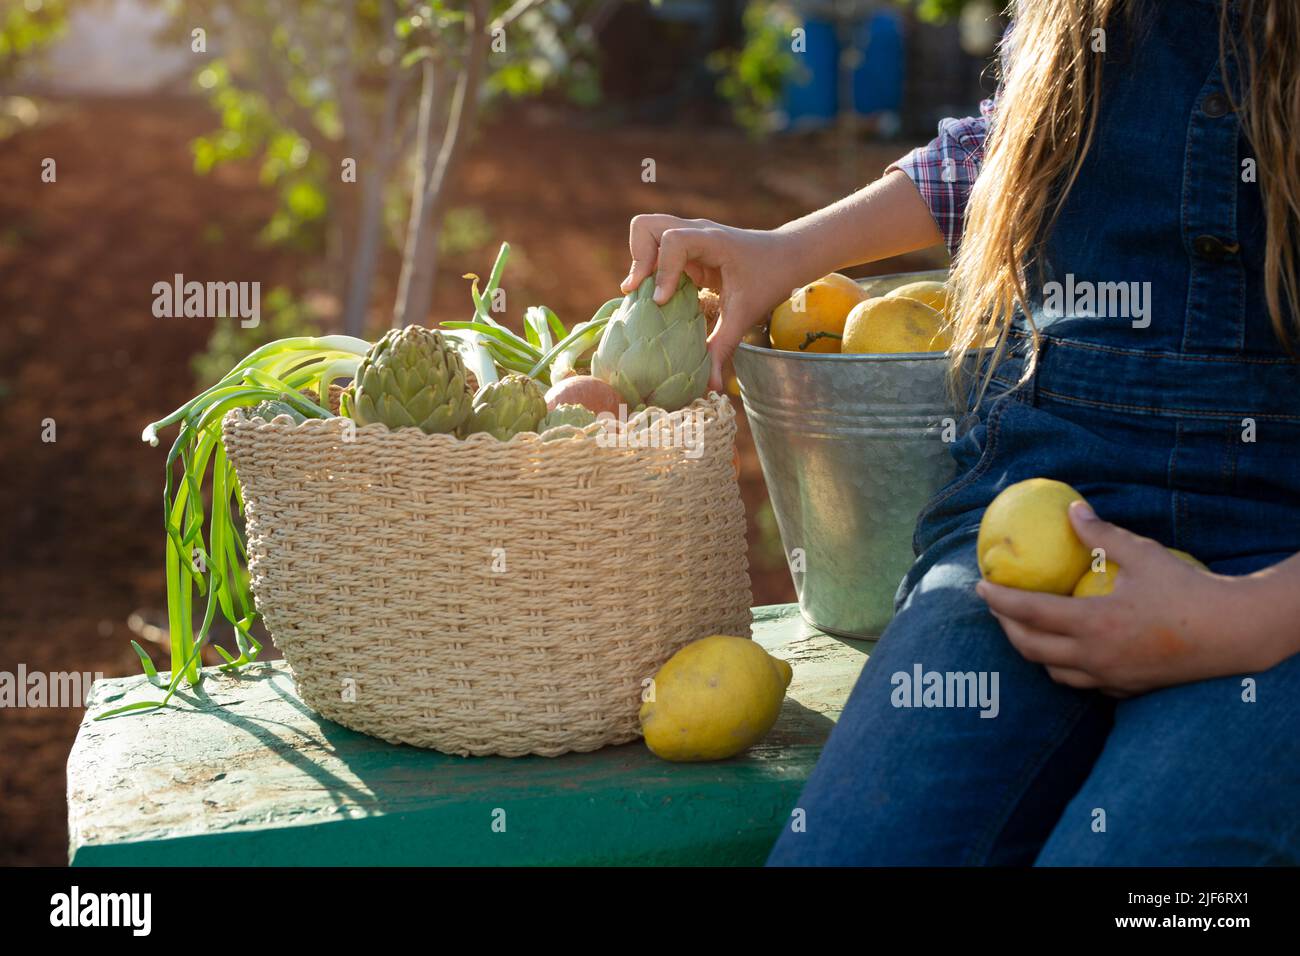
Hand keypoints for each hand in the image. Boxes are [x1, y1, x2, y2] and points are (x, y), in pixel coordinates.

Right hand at [622, 215, 802, 390]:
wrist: (787, 257)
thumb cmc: (769, 281)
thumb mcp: (745, 316)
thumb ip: (723, 349)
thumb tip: (708, 388)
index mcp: (712, 241)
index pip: (673, 241)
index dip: (662, 270)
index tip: (660, 303)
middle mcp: (695, 232)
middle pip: (646, 226)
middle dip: (637, 258)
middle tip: (640, 292)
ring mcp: (688, 236)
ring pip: (645, 231)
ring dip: (639, 260)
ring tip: (643, 292)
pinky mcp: (685, 247)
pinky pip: (654, 248)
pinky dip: (648, 267)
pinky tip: (656, 295)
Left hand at [975, 501, 1278, 695]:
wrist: (1232, 634)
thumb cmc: (1187, 590)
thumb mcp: (1142, 554)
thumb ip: (1101, 534)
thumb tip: (1072, 510)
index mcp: (1092, 623)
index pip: (1028, 613)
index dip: (998, 601)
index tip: (979, 587)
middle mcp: (1094, 656)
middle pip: (1030, 648)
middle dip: (1006, 627)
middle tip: (997, 607)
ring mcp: (1109, 676)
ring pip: (1053, 671)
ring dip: (1032, 650)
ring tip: (1025, 628)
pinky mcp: (1125, 688)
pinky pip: (1082, 681)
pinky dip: (1064, 666)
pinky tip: (1066, 650)